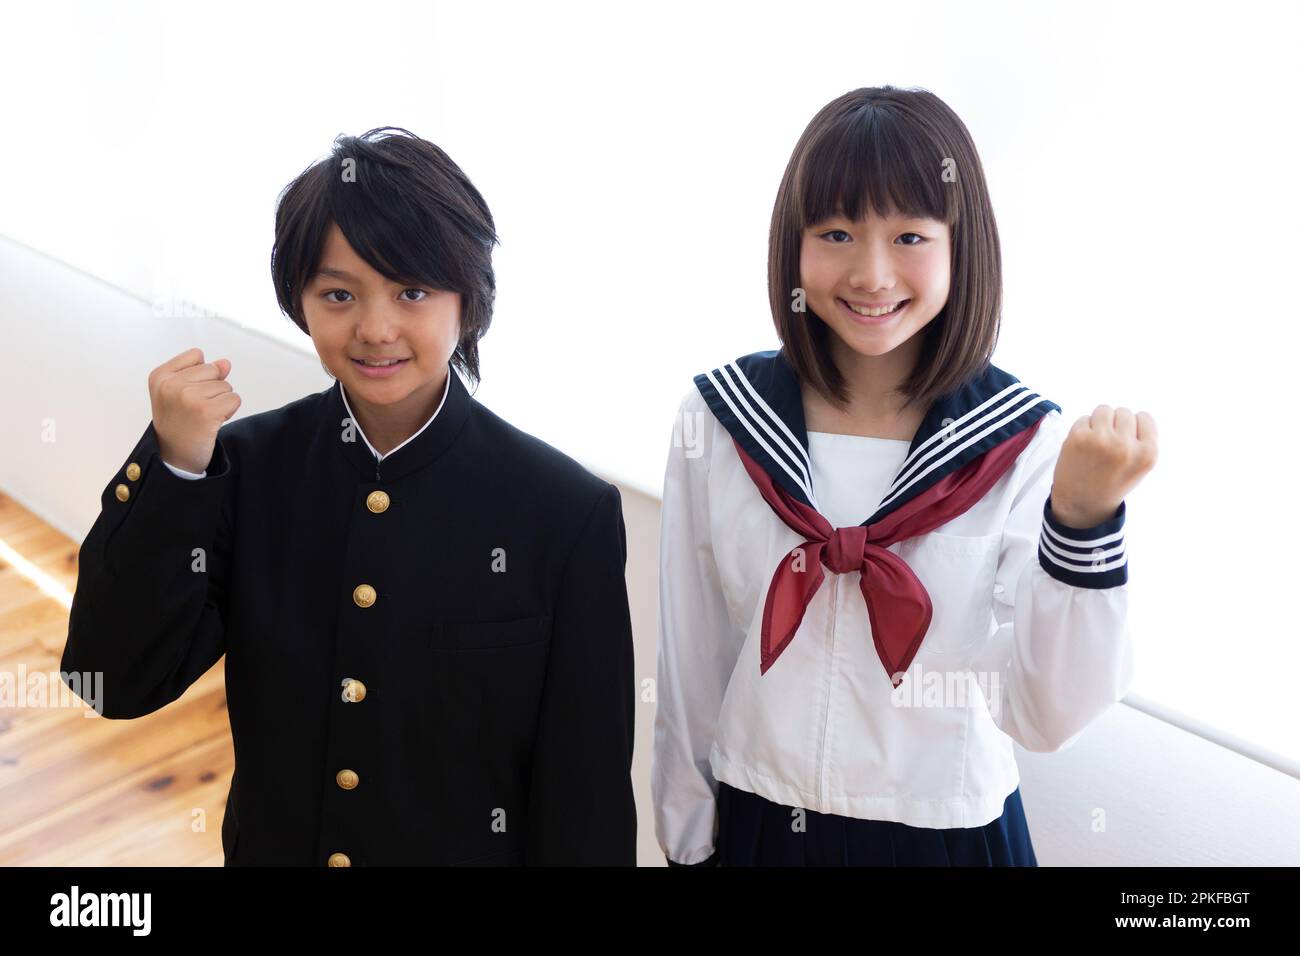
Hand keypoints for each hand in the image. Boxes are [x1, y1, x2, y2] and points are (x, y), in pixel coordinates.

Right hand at [148, 348, 241, 473]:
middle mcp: (171, 384)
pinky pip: (234, 399)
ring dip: (221, 402)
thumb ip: (202, 372)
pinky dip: (229, 412)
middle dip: (213, 389)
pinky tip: (212, 423)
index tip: (187, 395)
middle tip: (196, 409)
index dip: (200, 375)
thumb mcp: (180, 392)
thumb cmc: (178, 424)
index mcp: (160, 376)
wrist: (175, 458)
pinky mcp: (206, 411)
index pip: (197, 355)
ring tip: (202, 417)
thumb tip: (225, 363)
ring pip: (226, 385)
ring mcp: (188, 397)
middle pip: (214, 369)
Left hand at [1050, 405, 1157, 527]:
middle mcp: (1125, 446)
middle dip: (1116, 424)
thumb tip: (1133, 414)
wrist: (1081, 503)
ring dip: (1099, 422)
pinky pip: (1084, 418)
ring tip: (1096, 442)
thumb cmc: (1112, 482)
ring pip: (1104, 410)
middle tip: (1108, 444)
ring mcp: (1100, 440)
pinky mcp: (1078, 437)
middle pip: (1123, 412)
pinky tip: (1083, 447)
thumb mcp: (1139, 466)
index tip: (1125, 440)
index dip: (1134, 427)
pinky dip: (1083, 429)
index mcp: (1147, 454)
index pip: (1144, 418)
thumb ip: (1141, 441)